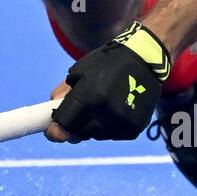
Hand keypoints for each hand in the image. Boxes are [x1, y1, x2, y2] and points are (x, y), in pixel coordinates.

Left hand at [50, 22, 171, 141]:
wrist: (144, 60)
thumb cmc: (107, 63)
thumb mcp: (80, 71)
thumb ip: (63, 93)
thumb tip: (52, 116)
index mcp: (88, 97)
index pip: (64, 124)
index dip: (55, 130)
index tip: (52, 133)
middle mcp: (105, 113)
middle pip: (80, 133)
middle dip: (76, 126)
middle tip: (80, 115)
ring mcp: (121, 123)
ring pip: (97, 135)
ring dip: (95, 126)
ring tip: (103, 106)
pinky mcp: (134, 129)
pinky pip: (114, 135)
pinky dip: (111, 127)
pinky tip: (117, 109)